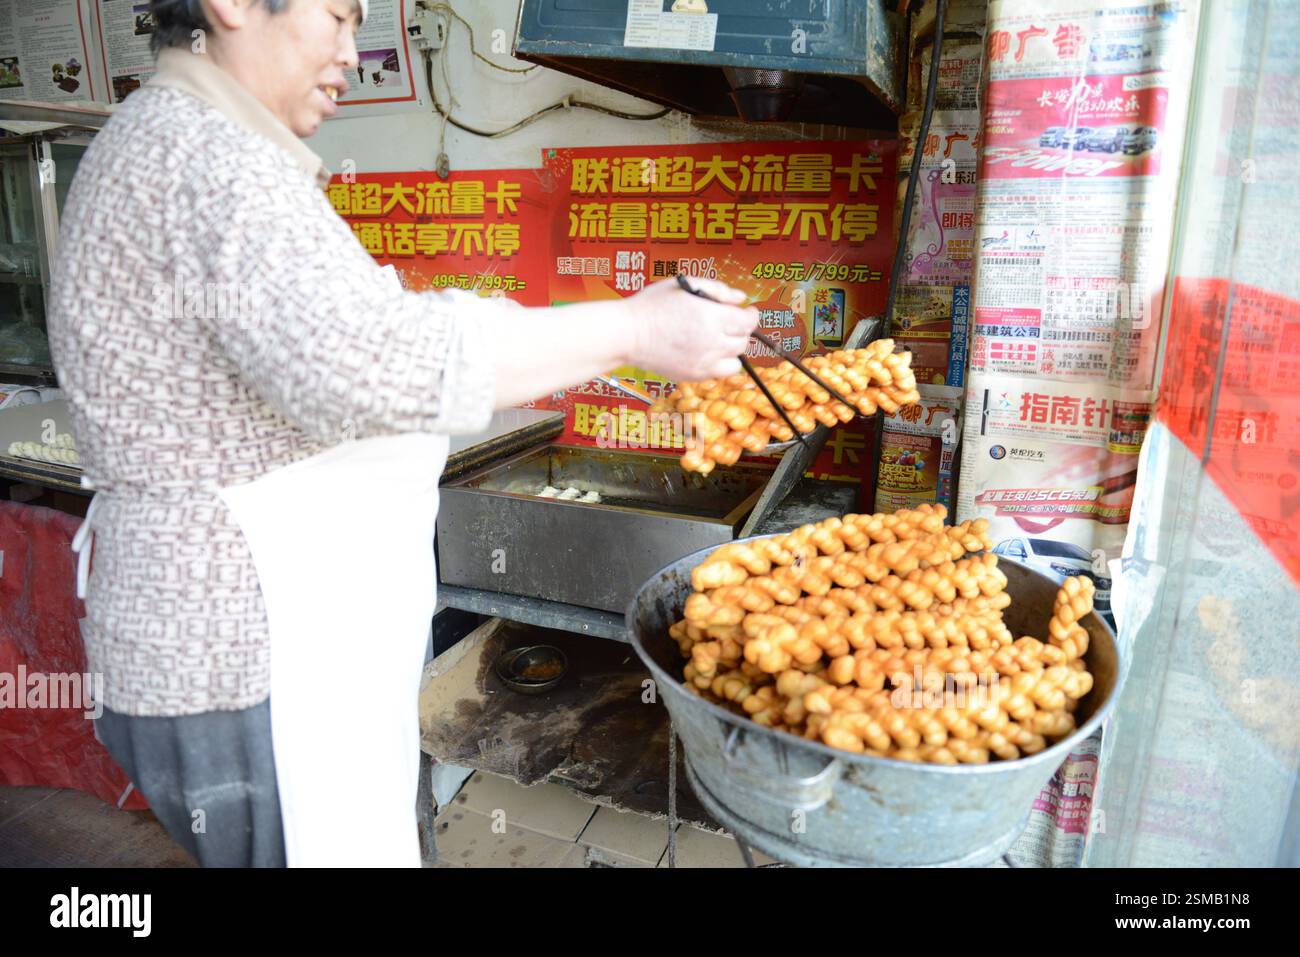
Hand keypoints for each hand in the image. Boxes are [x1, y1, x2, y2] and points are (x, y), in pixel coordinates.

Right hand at [625, 278, 758, 380]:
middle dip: (740, 330)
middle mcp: (711, 342)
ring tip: (718, 339)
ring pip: (736, 360)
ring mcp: (703, 362)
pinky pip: (720, 373)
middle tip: (728, 322)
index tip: (747, 311)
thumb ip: (717, 289)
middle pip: (744, 340)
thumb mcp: (684, 285)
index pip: (748, 321)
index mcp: (711, 316)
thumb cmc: (651, 306)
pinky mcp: (694, 375)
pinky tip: (706, 351)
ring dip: (732, 349)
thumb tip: (740, 298)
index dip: (751, 315)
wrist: (627, 334)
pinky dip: (719, 363)